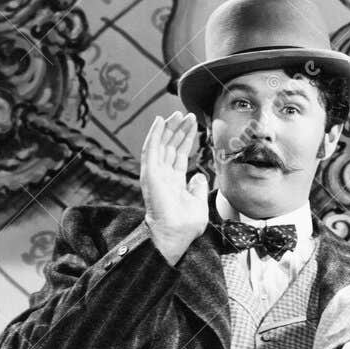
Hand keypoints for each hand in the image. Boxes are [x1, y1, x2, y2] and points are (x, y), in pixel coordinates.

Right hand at [140, 113, 209, 264]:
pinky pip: (152, 148)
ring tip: (178, 114)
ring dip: (170, 128)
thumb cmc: (187, 225)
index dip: (186, 139)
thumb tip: (199, 176)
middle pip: (171, 146)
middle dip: (180, 129)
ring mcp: (156, 173)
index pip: (180, 154)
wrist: (176, 234)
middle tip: (189, 115)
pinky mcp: (150, 172)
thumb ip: (198, 188)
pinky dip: (155, 133)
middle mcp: (164, 175)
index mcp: (174, 181)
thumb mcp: (199, 203)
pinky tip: (161, 120)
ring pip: (162, 144)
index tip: (194, 126)